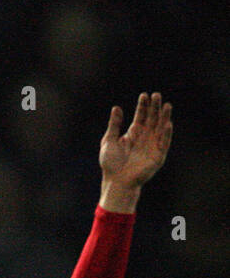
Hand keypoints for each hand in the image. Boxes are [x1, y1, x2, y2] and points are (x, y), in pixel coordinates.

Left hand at [99, 92, 172, 208]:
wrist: (116, 181)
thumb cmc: (111, 163)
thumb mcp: (109, 141)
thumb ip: (114, 125)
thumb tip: (116, 107)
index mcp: (134, 133)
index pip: (141, 116)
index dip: (143, 106)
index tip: (144, 95)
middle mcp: (145, 137)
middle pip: (152, 119)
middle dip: (155, 107)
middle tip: (157, 95)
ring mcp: (153, 145)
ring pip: (161, 128)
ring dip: (164, 117)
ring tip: (166, 105)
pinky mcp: (158, 155)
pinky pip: (164, 142)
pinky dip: (166, 134)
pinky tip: (167, 124)